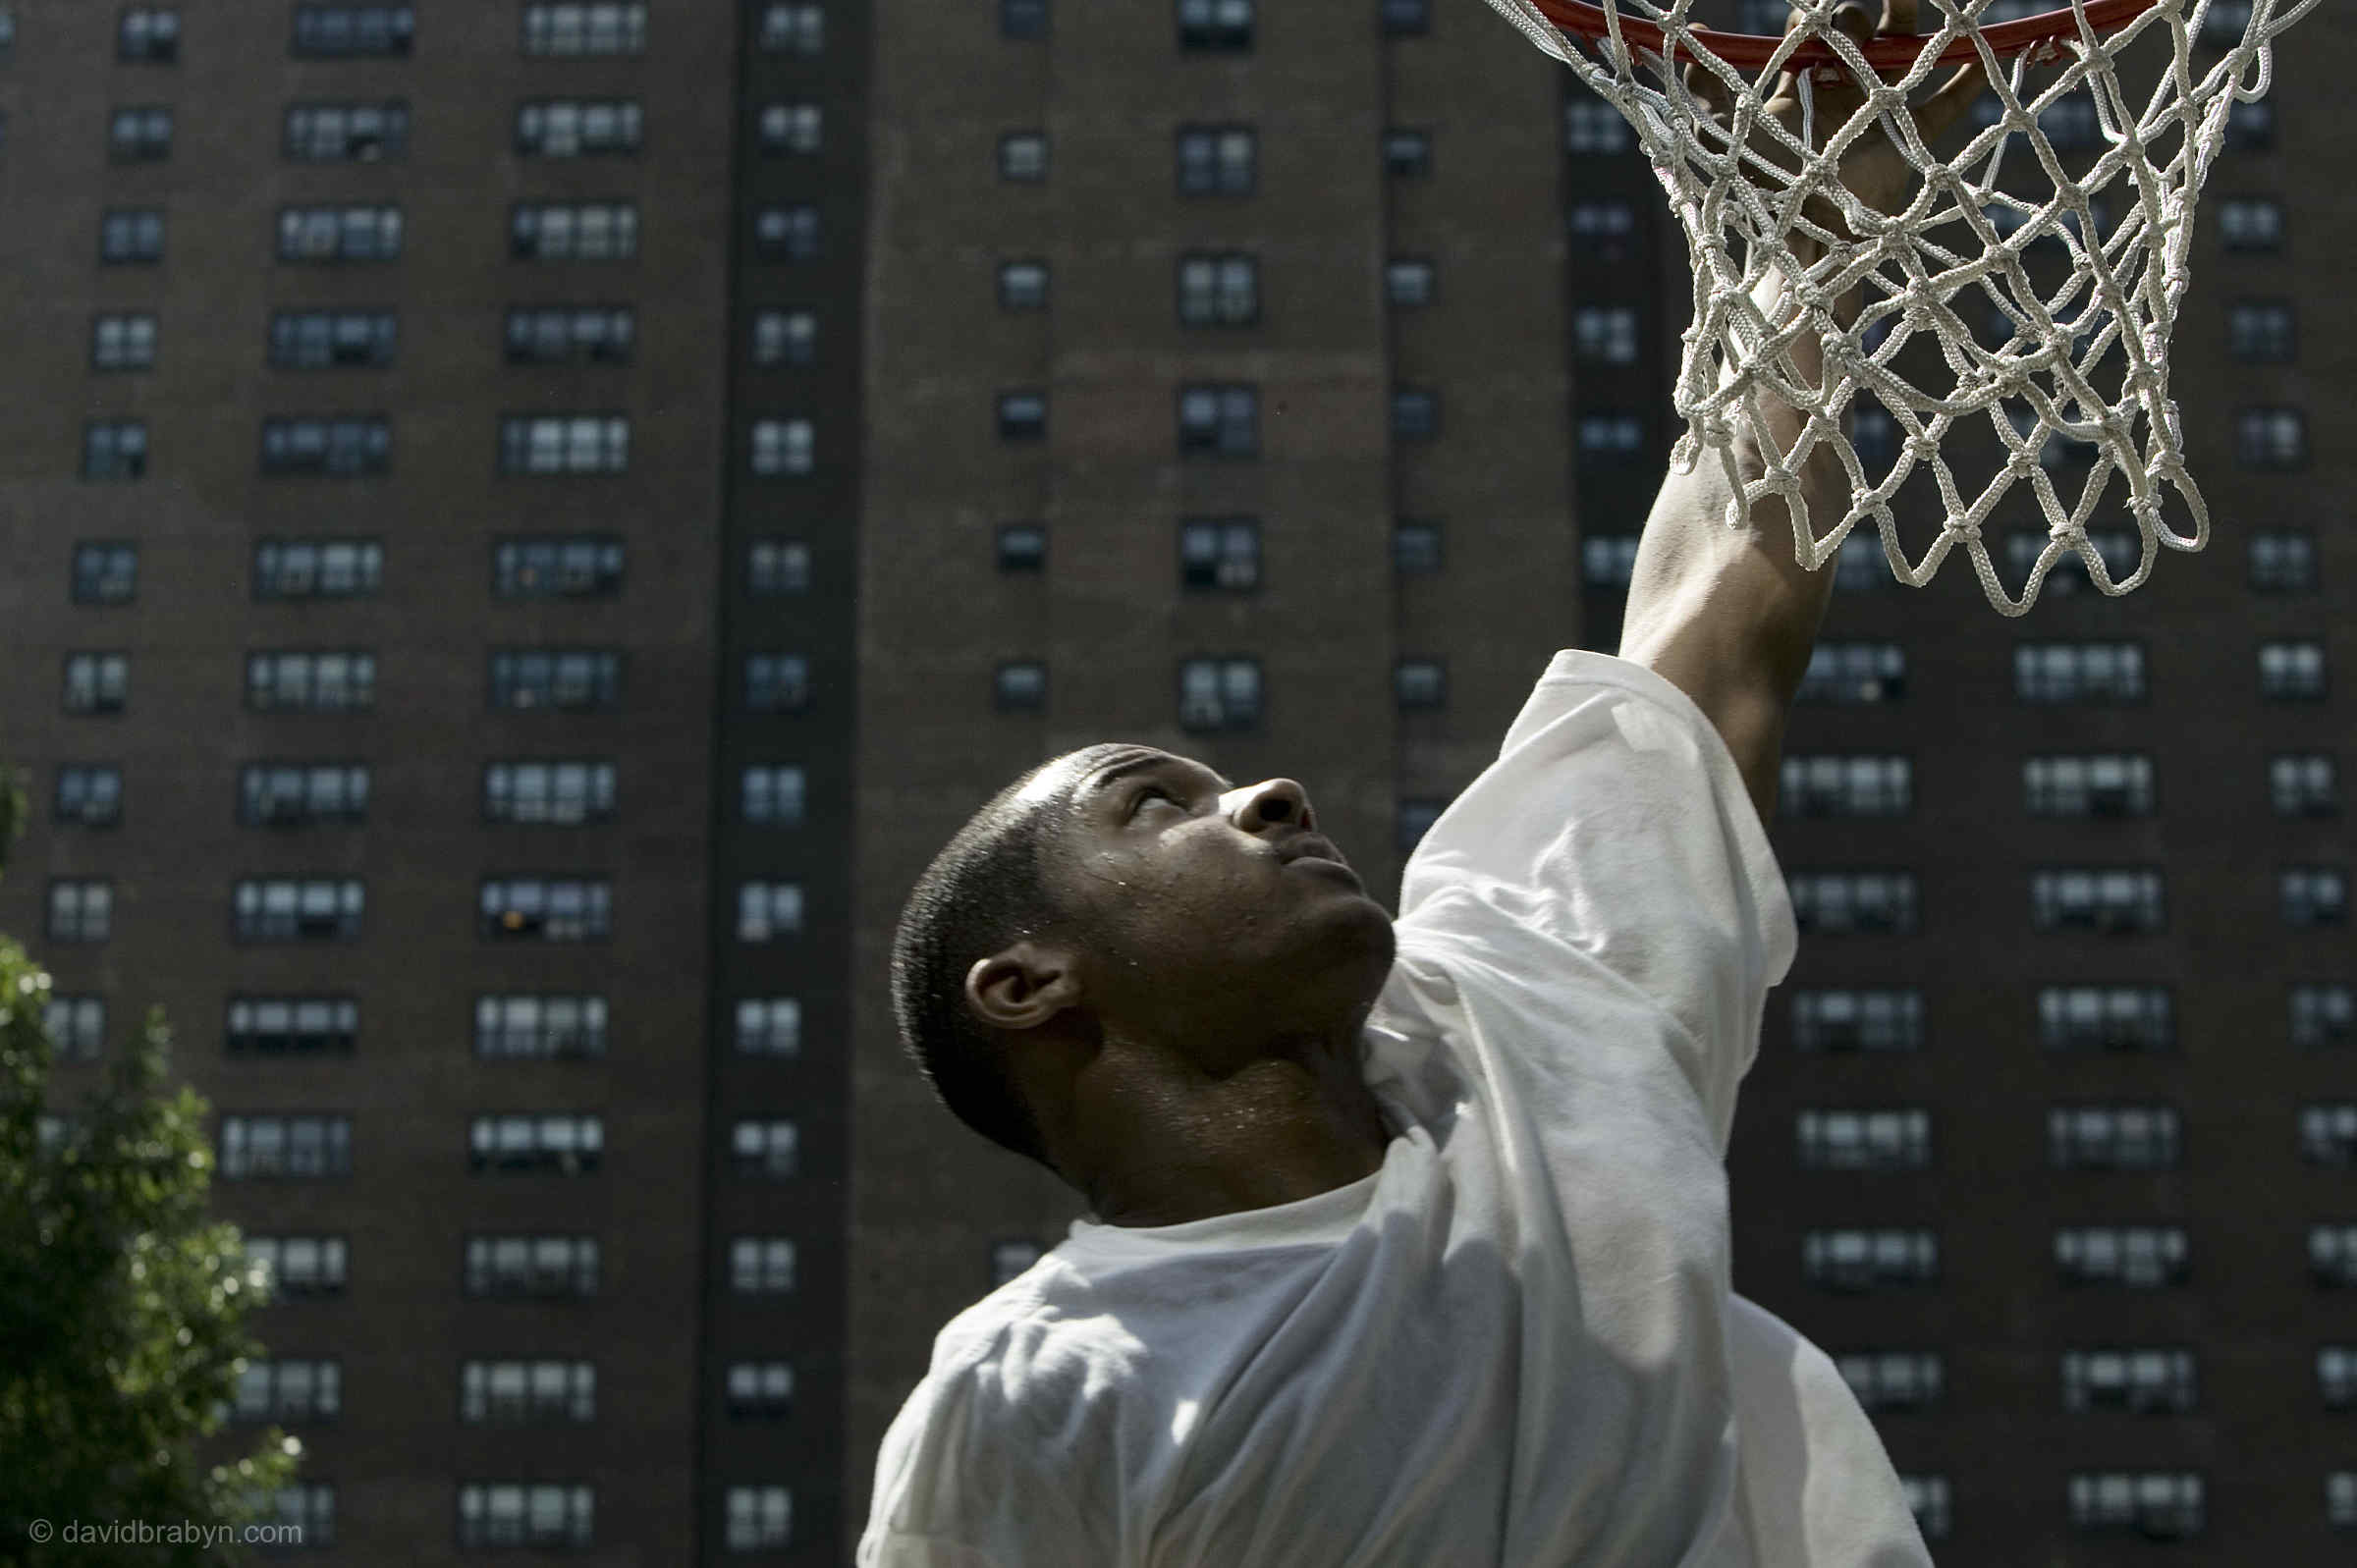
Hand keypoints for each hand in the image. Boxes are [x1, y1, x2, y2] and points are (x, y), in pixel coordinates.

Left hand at [1689, 0, 1986, 245]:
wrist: (1800, 241)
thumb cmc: (1759, 190)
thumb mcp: (1724, 136)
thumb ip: (1706, 90)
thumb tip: (1693, 36)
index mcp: (1800, 90)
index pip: (1811, 37)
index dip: (1812, 17)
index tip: (1809, 12)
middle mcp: (1840, 96)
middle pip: (1860, 36)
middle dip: (1859, 14)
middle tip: (1861, 10)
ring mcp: (1878, 116)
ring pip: (1903, 55)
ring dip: (1913, 22)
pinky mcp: (1910, 142)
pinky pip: (1946, 103)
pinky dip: (1969, 78)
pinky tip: (1989, 51)